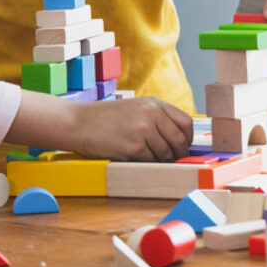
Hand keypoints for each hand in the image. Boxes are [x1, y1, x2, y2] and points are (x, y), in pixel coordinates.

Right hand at [73, 97, 193, 161]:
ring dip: (161, 160)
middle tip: (174, 161)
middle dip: (179, 154)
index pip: (186, 122)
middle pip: (179, 140)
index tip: (184, 147)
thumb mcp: (135, 108)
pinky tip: (135, 158)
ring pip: (166, 153)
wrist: (78, 123)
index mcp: (154, 103)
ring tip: (147, 158)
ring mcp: (144, 130)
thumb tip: (178, 139)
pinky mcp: (134, 146)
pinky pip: (151, 160)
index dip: (187, 138)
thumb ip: (156, 118)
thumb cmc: (104, 119)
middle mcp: (152, 114)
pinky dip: (147, 163)